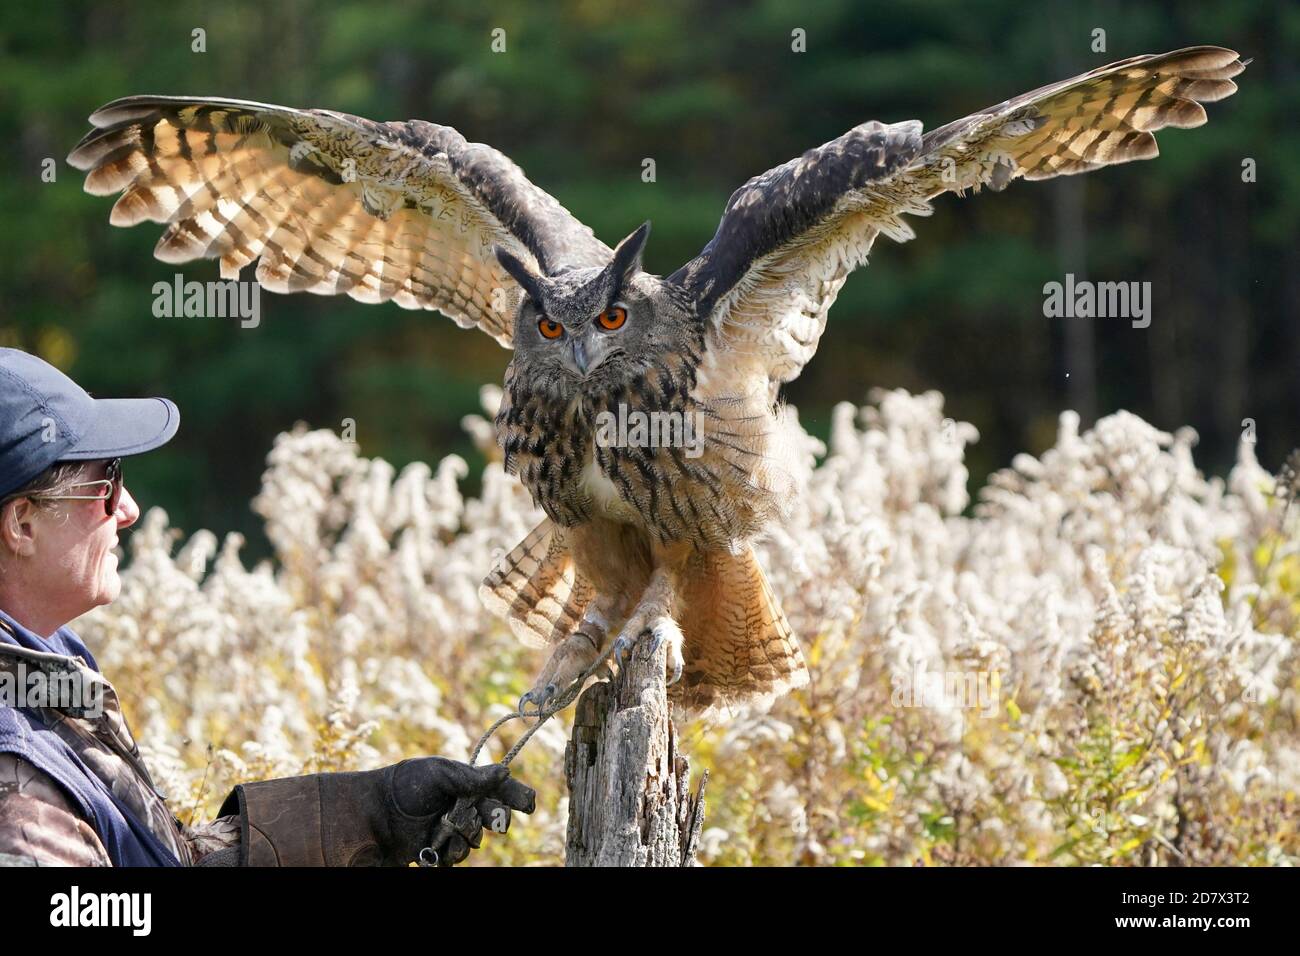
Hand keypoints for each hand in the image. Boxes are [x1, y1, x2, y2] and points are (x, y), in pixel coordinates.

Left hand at [379, 758, 535, 865]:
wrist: (373, 814)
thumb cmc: (405, 786)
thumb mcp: (439, 773)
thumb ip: (472, 777)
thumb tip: (505, 771)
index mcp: (465, 783)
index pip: (500, 790)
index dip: (517, 797)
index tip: (529, 805)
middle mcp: (462, 806)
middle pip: (494, 818)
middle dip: (492, 819)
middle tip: (485, 817)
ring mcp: (450, 830)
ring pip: (475, 841)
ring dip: (465, 838)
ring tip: (446, 832)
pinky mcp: (437, 849)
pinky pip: (455, 857)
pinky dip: (448, 852)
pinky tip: (434, 845)